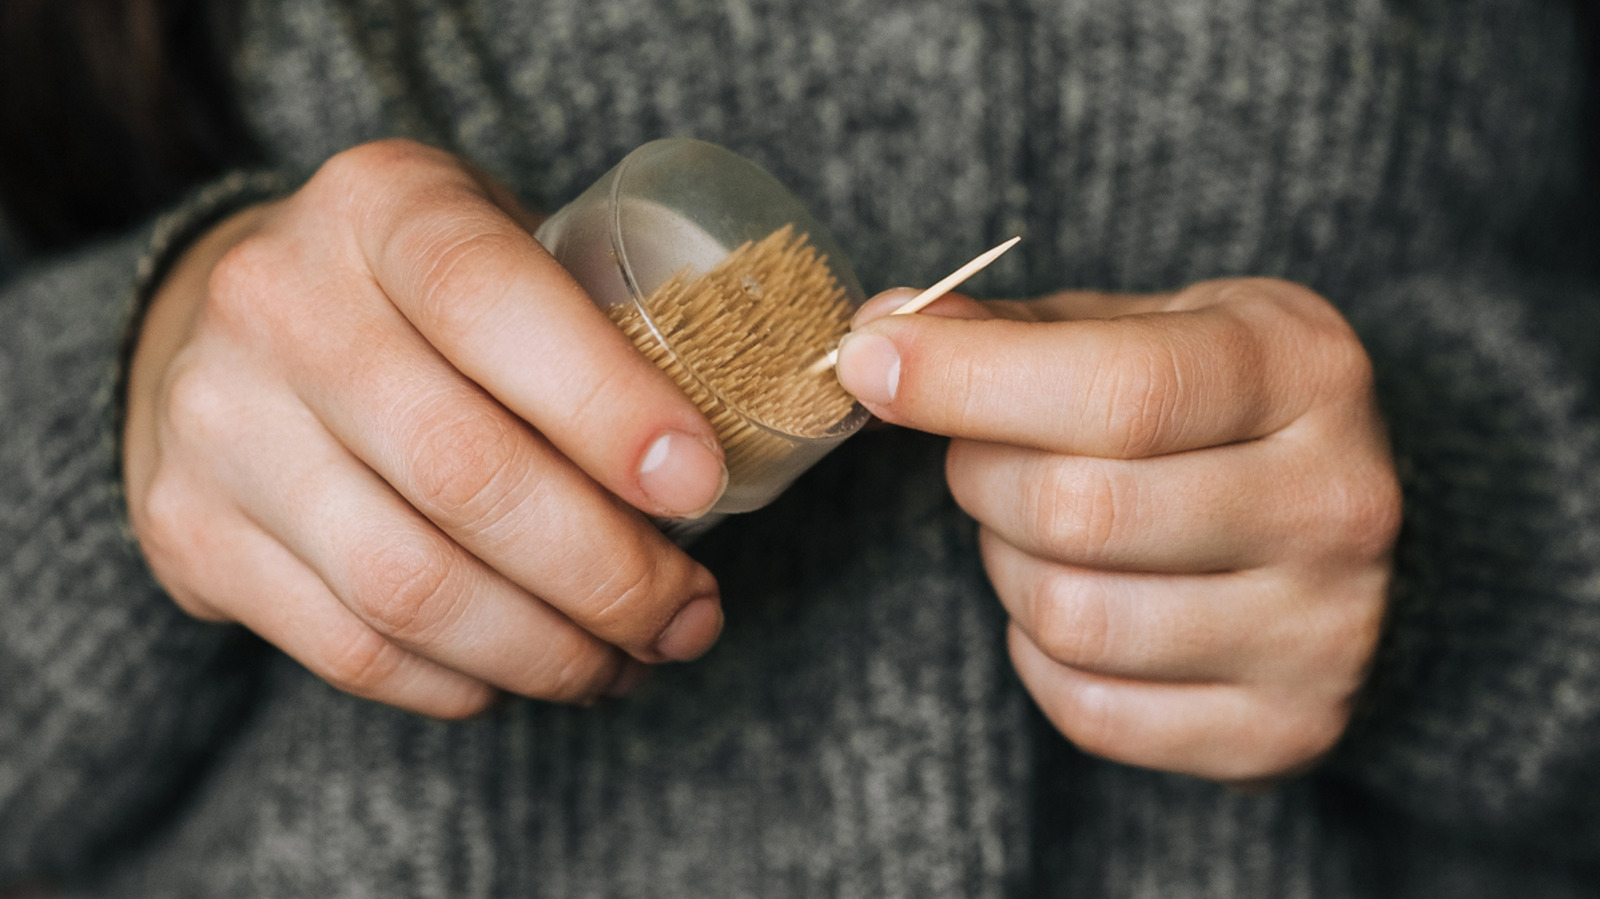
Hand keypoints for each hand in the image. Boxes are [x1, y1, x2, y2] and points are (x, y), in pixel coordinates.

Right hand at [123, 140, 728, 717]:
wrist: (221, 320)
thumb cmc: (418, 291)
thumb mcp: (504, 247)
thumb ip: (597, 329)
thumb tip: (719, 478)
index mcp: (381, 208)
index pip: (492, 302)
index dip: (609, 405)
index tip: (701, 486)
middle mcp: (277, 305)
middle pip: (465, 473)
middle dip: (609, 573)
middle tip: (687, 616)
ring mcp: (219, 425)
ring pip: (411, 588)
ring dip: (549, 651)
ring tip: (626, 660)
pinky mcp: (191, 533)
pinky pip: (353, 651)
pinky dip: (466, 683)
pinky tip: (525, 672)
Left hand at [836, 278, 1400, 781]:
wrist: (1343, 527)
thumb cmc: (1216, 411)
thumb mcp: (1146, 330)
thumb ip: (1016, 329)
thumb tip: (885, 328)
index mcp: (1304, 373)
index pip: (1119, 390)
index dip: (966, 379)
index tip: (868, 363)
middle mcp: (1336, 505)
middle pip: (1076, 511)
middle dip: (980, 477)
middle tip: (980, 454)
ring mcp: (1322, 631)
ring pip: (1071, 618)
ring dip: (1009, 568)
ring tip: (1037, 529)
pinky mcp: (1283, 728)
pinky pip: (1088, 709)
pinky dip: (1040, 655)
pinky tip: (1075, 597)